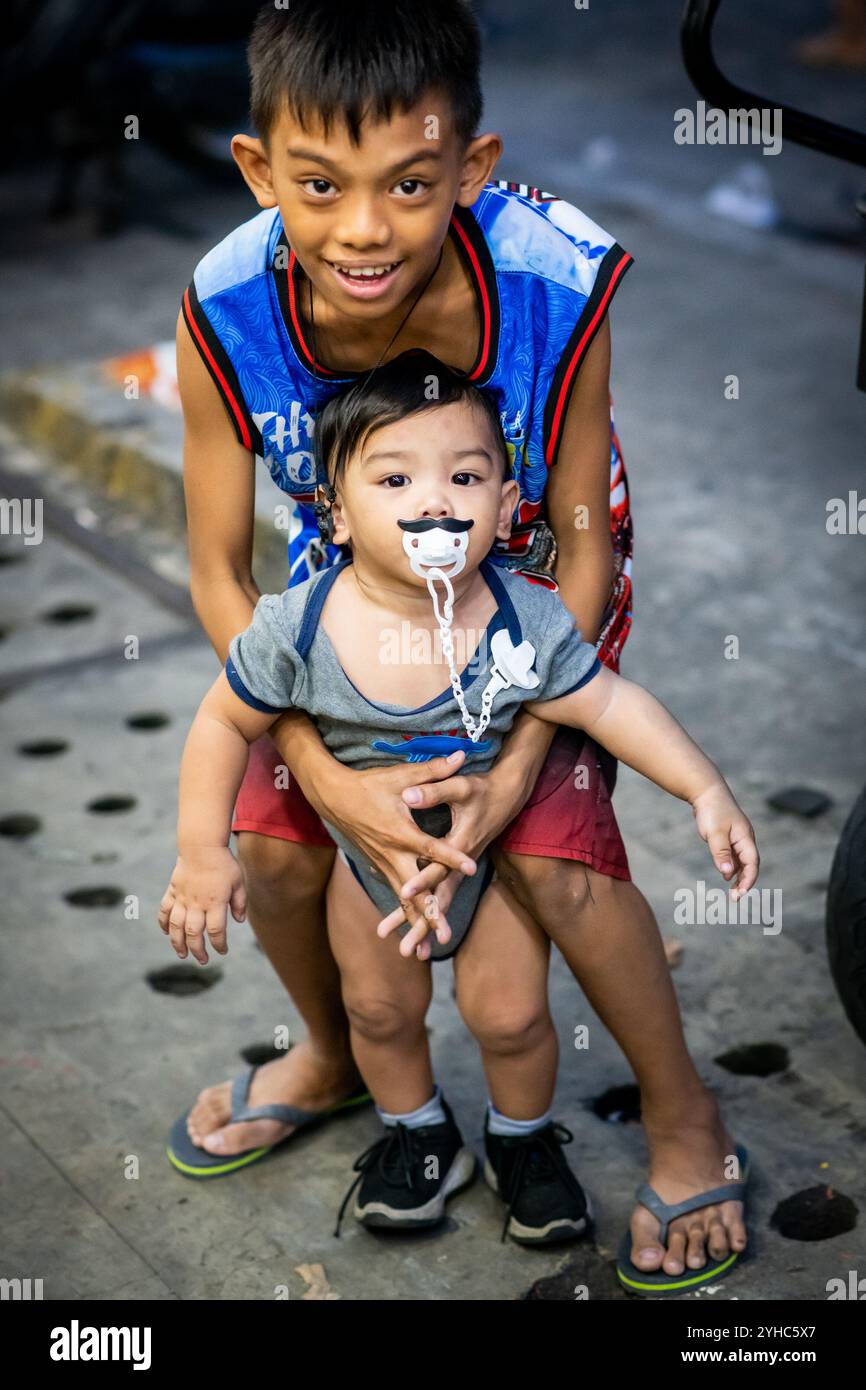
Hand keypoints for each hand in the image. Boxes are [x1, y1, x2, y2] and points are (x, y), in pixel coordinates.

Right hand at [158, 848, 246, 963]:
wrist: (201, 846)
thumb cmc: (223, 863)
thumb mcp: (239, 882)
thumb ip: (240, 903)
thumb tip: (239, 921)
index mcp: (215, 903)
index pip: (216, 931)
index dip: (219, 944)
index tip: (223, 951)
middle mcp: (196, 903)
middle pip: (193, 933)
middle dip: (197, 950)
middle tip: (202, 960)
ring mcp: (182, 898)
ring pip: (176, 926)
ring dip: (177, 942)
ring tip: (182, 954)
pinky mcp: (172, 891)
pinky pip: (165, 910)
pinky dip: (163, 923)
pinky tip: (166, 932)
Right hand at [310, 750, 478, 946]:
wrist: (331, 796)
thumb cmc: (368, 784)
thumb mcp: (400, 775)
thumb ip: (433, 771)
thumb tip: (461, 756)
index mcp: (400, 832)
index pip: (431, 848)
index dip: (452, 857)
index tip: (472, 867)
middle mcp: (391, 854)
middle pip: (414, 890)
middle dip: (430, 912)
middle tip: (446, 934)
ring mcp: (384, 864)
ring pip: (403, 899)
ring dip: (417, 921)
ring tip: (430, 947)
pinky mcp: (379, 867)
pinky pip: (395, 894)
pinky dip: (405, 913)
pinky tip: (414, 932)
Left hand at [374, 753, 539, 957]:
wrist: (508, 795)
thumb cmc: (484, 789)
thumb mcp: (461, 786)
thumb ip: (434, 791)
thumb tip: (408, 796)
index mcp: (460, 845)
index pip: (439, 867)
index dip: (423, 880)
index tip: (403, 894)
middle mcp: (462, 865)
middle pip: (440, 900)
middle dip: (421, 925)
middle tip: (403, 951)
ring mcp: (461, 870)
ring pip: (441, 903)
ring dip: (423, 927)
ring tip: (407, 953)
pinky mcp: (458, 870)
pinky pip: (441, 895)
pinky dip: (427, 912)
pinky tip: (410, 923)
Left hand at [691, 782, 758, 897]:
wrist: (707, 792)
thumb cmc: (712, 811)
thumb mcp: (714, 834)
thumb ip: (721, 854)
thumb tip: (728, 874)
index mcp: (745, 837)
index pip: (752, 863)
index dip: (749, 880)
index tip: (741, 894)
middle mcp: (745, 839)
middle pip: (749, 864)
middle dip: (745, 882)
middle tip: (735, 898)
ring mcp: (738, 838)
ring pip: (742, 861)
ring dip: (738, 876)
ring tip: (732, 892)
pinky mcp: (730, 837)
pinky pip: (734, 855)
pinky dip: (732, 867)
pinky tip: (727, 875)